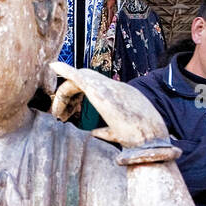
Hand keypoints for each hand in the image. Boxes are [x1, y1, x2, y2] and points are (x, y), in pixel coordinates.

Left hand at [50, 61, 167, 147]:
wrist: (150, 139)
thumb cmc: (140, 139)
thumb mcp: (120, 133)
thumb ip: (107, 131)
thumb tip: (94, 132)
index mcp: (119, 95)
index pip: (93, 88)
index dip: (76, 100)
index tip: (67, 116)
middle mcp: (114, 87)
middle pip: (85, 81)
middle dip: (68, 95)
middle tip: (59, 114)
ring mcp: (108, 86)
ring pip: (79, 79)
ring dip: (64, 94)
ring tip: (56, 112)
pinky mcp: (101, 91)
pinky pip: (79, 76)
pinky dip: (66, 70)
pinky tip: (54, 66)